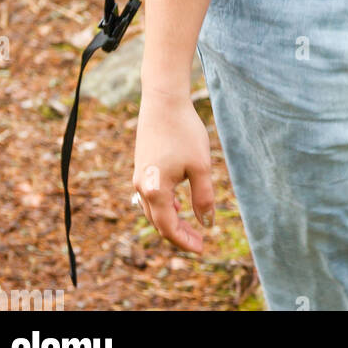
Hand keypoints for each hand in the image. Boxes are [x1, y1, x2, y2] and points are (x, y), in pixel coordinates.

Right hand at [133, 88, 214, 253]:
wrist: (163, 100)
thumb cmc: (184, 132)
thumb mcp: (200, 166)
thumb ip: (204, 198)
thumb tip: (206, 223)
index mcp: (155, 191)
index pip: (168, 228)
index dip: (184, 241)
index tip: (202, 248)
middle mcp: (142, 187)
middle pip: (159, 222)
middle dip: (178, 233)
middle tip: (199, 239)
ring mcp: (140, 176)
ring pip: (153, 209)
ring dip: (171, 220)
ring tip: (190, 224)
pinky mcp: (142, 166)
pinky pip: (150, 196)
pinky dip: (164, 205)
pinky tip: (177, 203)